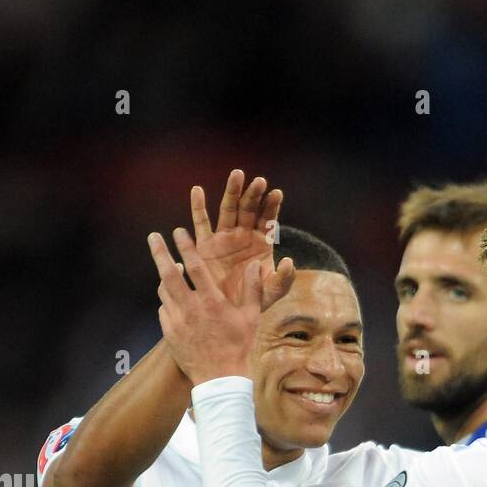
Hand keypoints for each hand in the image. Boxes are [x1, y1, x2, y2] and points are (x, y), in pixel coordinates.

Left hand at [147, 225, 293, 385]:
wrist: (220, 378)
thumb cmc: (238, 347)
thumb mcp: (251, 318)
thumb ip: (253, 290)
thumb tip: (254, 266)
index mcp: (212, 302)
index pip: (195, 267)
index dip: (186, 246)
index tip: (178, 232)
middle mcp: (191, 308)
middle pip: (169, 274)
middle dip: (159, 252)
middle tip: (153, 237)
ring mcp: (177, 321)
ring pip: (164, 291)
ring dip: (164, 277)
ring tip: (167, 268)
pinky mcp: (169, 333)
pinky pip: (163, 310)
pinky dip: (167, 301)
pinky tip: (173, 300)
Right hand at [191, 170, 293, 308]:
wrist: (227, 312)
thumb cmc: (252, 301)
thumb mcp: (272, 293)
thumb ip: (283, 279)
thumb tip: (289, 261)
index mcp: (261, 243)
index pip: (268, 220)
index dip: (272, 207)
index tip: (276, 194)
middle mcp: (243, 235)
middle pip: (249, 209)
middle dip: (254, 195)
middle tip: (259, 181)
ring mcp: (224, 237)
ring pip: (227, 209)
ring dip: (232, 192)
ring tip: (237, 175)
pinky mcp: (205, 244)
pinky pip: (201, 223)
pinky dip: (198, 206)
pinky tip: (197, 191)